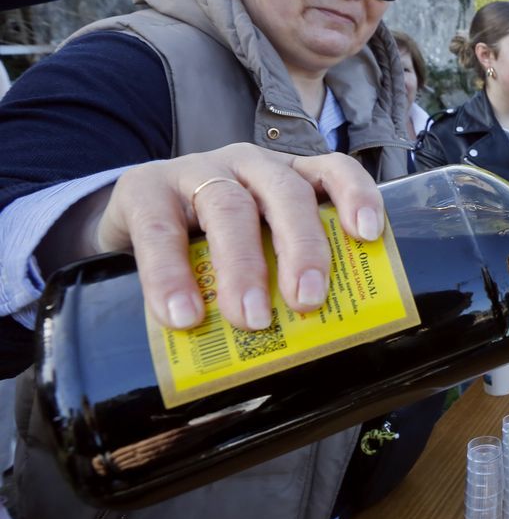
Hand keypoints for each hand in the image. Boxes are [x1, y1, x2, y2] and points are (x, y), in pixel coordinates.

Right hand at [95, 143, 382, 330]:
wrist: (129, 223)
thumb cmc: (211, 242)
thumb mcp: (257, 245)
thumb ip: (285, 276)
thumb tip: (324, 353)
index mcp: (288, 176)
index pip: (332, 170)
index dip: (355, 195)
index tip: (369, 235)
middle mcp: (249, 166)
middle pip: (287, 194)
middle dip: (302, 247)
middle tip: (307, 301)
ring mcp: (197, 172)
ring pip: (228, 208)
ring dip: (244, 266)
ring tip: (251, 319)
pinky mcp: (144, 190)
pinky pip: (160, 231)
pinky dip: (171, 276)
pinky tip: (183, 315)